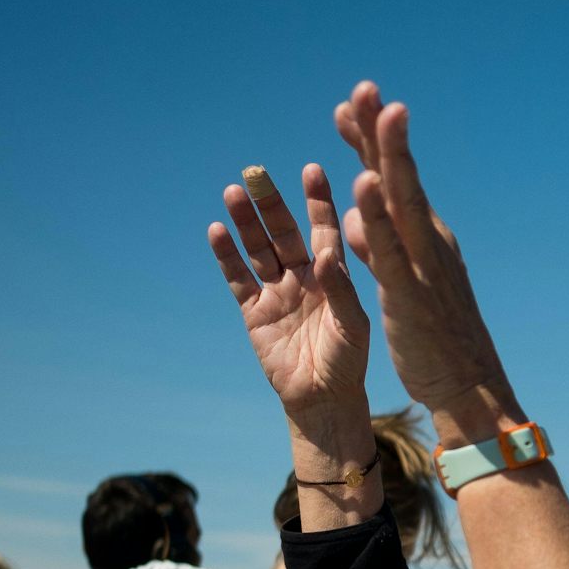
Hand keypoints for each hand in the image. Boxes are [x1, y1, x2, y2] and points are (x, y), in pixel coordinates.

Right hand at [209, 164, 368, 437]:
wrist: (322, 398)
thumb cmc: (348, 363)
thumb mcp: (352, 327)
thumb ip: (339, 291)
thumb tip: (323, 256)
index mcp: (332, 277)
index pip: (325, 230)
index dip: (318, 201)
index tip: (312, 170)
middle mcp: (303, 278)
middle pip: (284, 232)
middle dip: (271, 203)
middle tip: (256, 172)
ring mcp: (277, 293)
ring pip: (259, 249)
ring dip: (246, 222)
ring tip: (233, 192)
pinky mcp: (255, 312)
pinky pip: (238, 278)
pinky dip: (227, 255)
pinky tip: (217, 230)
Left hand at [334, 82, 520, 433]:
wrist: (468, 384)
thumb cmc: (436, 338)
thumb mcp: (401, 284)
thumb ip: (377, 249)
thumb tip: (352, 222)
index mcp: (425, 238)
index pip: (395, 179)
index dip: (374, 140)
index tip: (354, 105)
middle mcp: (428, 241)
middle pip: (401, 175)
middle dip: (383, 130)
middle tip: (367, 87)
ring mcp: (423, 264)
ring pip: (402, 200)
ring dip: (389, 154)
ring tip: (378, 112)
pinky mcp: (411, 292)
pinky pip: (391, 247)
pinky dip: (377, 214)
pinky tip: (365, 183)